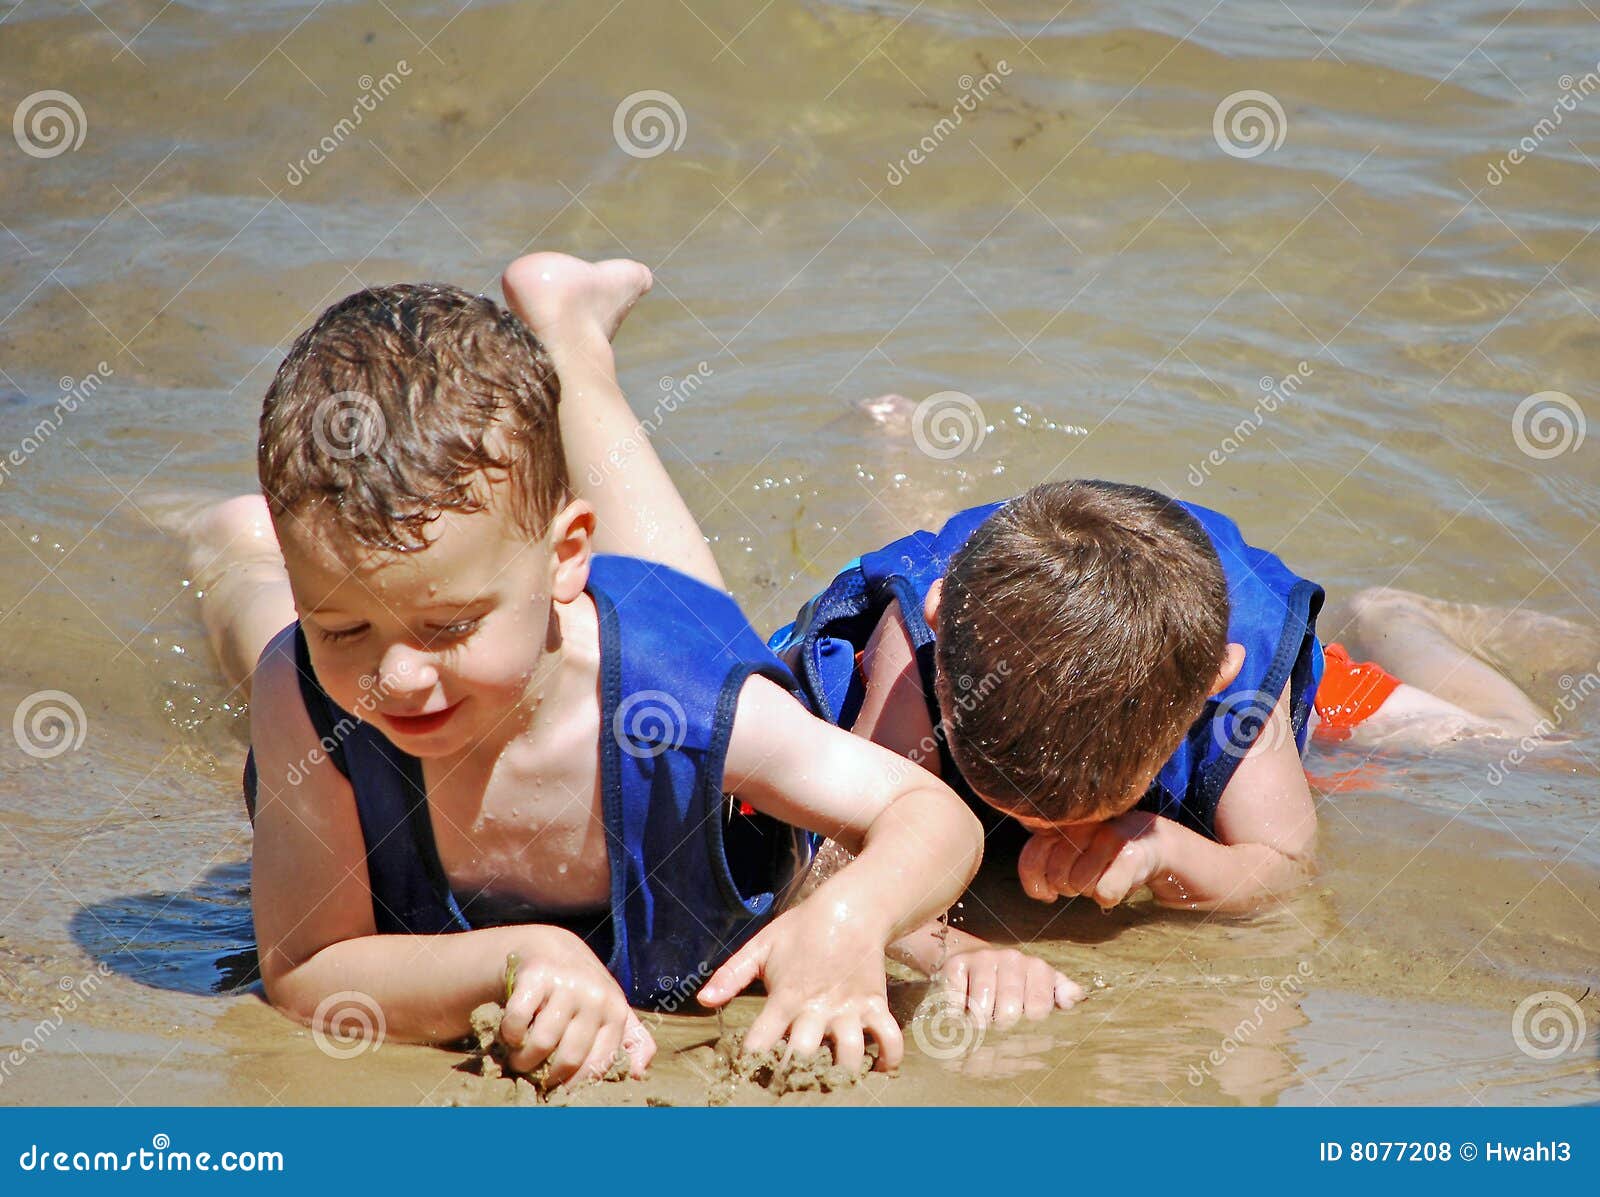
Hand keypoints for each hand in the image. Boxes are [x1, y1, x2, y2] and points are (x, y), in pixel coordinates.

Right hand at [496, 927, 655, 1085]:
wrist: (549, 948)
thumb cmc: (582, 991)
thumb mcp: (611, 1010)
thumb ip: (632, 1041)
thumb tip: (639, 1073)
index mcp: (616, 1011)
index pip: (598, 1065)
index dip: (574, 1085)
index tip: (558, 1088)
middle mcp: (595, 996)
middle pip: (569, 1059)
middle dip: (547, 1077)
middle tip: (534, 1073)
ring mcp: (567, 984)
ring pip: (542, 1043)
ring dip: (524, 1059)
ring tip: (520, 1057)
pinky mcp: (537, 975)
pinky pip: (518, 1021)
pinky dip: (510, 1034)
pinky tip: (512, 1033)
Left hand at [697, 904, 900, 1073]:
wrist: (850, 908)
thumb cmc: (801, 929)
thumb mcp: (761, 946)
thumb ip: (732, 974)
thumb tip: (703, 1000)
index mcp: (786, 996)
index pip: (762, 1040)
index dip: (750, 1062)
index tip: (745, 1079)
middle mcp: (817, 1007)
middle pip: (805, 1054)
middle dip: (794, 1077)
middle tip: (787, 1094)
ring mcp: (850, 1007)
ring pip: (851, 1052)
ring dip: (842, 1073)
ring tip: (832, 1087)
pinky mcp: (875, 1004)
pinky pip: (889, 1037)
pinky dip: (888, 1058)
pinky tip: (879, 1071)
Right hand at [940, 946, 1082, 1027]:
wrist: (973, 958)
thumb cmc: (1014, 982)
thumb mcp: (1042, 986)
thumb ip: (1062, 992)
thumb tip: (1075, 999)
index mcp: (1037, 967)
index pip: (1038, 1008)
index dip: (1028, 1023)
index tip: (1022, 1019)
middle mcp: (1011, 958)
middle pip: (1008, 1011)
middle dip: (1001, 1024)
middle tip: (998, 1020)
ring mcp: (982, 959)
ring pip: (981, 1007)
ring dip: (979, 1021)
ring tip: (981, 1016)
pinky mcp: (956, 964)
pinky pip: (956, 1000)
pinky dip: (957, 1012)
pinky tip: (962, 1008)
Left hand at [1017, 810, 1166, 909]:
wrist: (1155, 844)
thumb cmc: (1105, 850)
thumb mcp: (1072, 848)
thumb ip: (1047, 859)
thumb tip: (1041, 889)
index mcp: (1062, 821)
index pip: (1032, 857)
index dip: (1035, 883)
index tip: (1047, 893)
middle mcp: (1082, 824)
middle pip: (1056, 875)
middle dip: (1068, 887)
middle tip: (1086, 879)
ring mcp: (1107, 836)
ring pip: (1079, 884)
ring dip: (1091, 890)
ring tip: (1105, 874)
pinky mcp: (1131, 854)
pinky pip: (1105, 892)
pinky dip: (1111, 896)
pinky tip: (1120, 882)